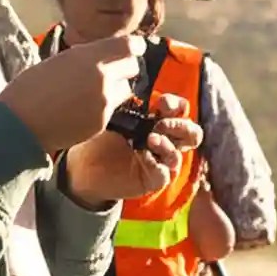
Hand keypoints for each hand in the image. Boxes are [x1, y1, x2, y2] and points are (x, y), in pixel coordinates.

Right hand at [0, 36, 144, 152]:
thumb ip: (85, 57)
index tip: (134, 48)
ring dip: (115, 89)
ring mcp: (104, 102)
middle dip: (124, 69)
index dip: (133, 47)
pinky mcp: (102, 122)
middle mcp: (102, 77)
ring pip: (125, 90)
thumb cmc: (29, 88)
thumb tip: (102, 55)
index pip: (129, 46)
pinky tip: (81, 109)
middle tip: (111, 72)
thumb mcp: (58, 61)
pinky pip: (111, 109)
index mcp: (89, 57)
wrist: (19, 124)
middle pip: (132, 67)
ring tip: (91, 94)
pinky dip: (102, 108)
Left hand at [65, 93, 203, 207]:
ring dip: (166, 145)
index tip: (162, 103)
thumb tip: (143, 94)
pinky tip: (141, 155)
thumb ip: (134, 107)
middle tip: (161, 123)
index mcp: (160, 122)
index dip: (177, 105)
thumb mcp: (116, 117)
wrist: (84, 166)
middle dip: (180, 126)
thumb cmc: (102, 138)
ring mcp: (161, 163)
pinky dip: (155, 164)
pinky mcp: (153, 180)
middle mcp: (166, 142)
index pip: (182, 110)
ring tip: (150, 139)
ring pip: (179, 156)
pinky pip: (164, 174)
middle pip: (192, 134)